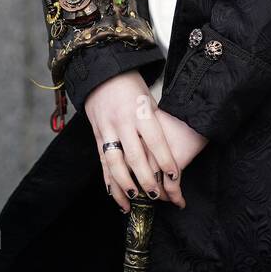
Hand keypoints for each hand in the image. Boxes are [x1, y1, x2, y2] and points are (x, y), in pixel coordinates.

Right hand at [85, 70, 208, 212]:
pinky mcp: (96, 134)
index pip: (155, 141)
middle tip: (156, 195)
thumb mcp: (148, 99)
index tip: (174, 177)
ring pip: (114, 162)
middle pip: (134, 156)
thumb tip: (166, 149)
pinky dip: (108, 180)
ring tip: (134, 199)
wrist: (101, 73)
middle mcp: (122, 122)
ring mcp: (106, 129)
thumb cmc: (131, 85)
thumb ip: (154, 123)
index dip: (165, 160)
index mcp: (139, 111)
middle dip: (145, 178)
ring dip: (124, 183)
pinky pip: (102, 161)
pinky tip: (115, 194)